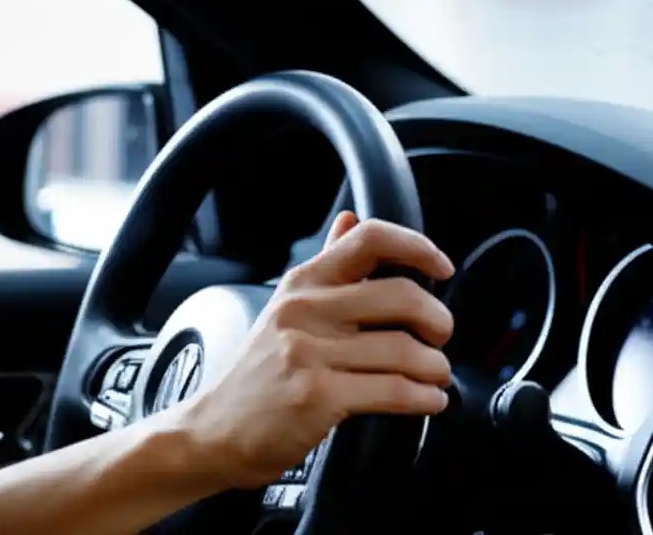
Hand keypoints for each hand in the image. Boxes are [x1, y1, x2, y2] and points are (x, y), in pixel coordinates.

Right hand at [169, 212, 455, 488]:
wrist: (210, 434)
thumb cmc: (257, 374)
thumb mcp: (286, 307)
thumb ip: (326, 264)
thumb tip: (352, 218)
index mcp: (304, 283)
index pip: (370, 239)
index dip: (417, 248)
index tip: (442, 268)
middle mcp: (306, 311)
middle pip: (402, 296)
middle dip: (438, 320)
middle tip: (441, 337)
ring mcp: (310, 354)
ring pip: (405, 350)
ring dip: (436, 367)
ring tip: (436, 375)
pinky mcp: (318, 397)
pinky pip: (394, 391)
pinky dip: (425, 398)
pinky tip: (429, 400)